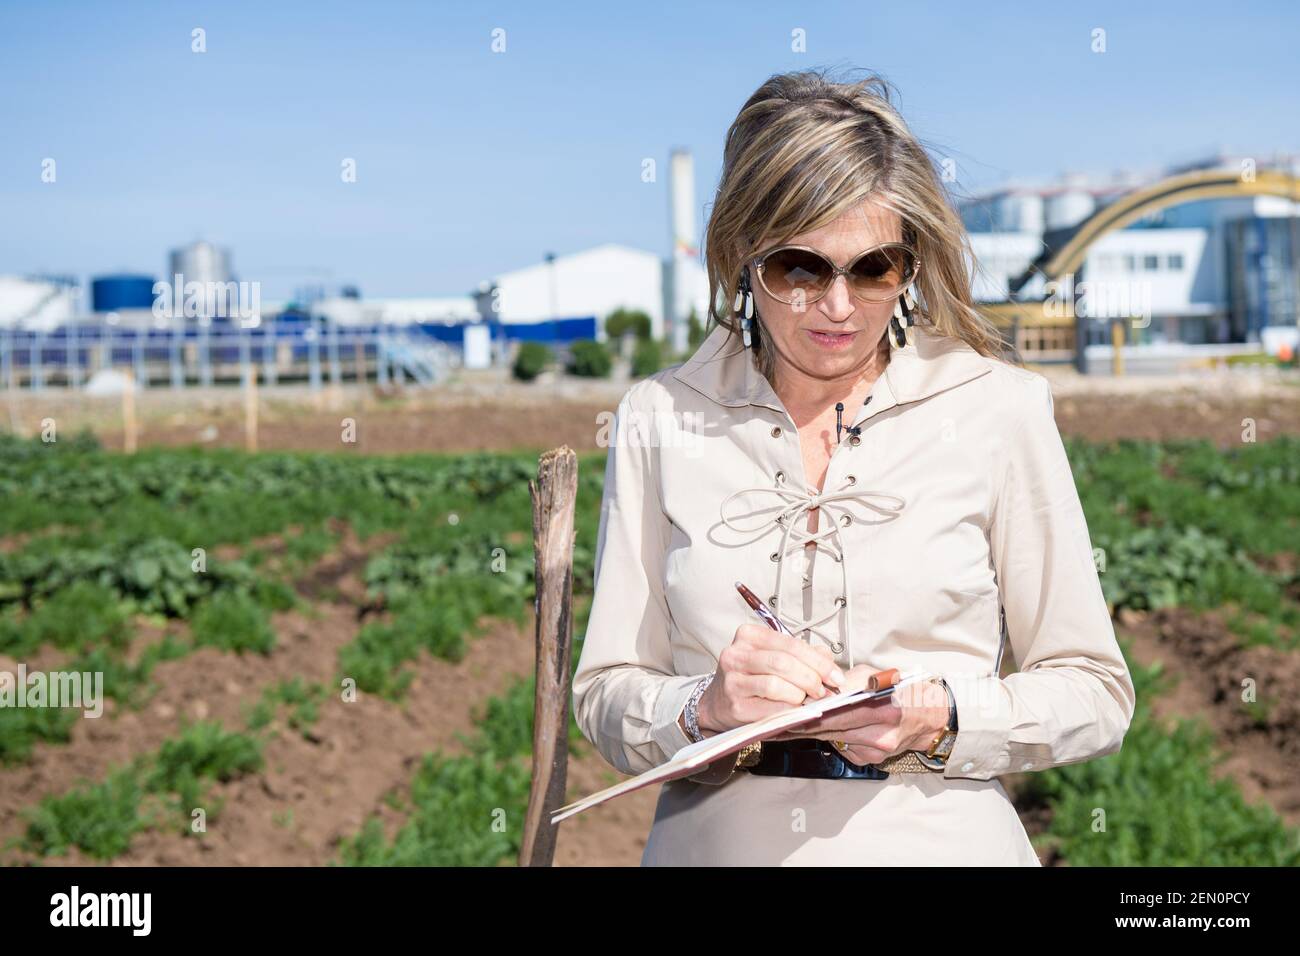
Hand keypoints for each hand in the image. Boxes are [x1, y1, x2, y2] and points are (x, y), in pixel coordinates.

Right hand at [696, 625, 847, 734]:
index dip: (819, 661)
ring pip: (776, 684)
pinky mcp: (735, 705)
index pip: (791, 644)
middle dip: (812, 678)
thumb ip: (801, 655)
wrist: (717, 702)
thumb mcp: (772, 657)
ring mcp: (732, 680)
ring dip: (800, 695)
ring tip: (809, 700)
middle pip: (784, 663)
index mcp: (748, 635)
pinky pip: (769, 707)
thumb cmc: (750, 677)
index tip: (836, 676)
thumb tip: (829, 661)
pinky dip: (790, 710)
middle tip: (825, 690)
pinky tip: (798, 711)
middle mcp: (736, 654)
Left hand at [767, 668, 949, 765]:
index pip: (834, 714)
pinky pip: (844, 748)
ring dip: (811, 732)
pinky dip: (832, 738)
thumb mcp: (878, 675)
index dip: (807, 714)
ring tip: (787, 724)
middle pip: (829, 730)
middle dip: (801, 725)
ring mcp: (876, 751)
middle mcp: (878, 734)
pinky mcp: (873, 760)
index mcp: (881, 708)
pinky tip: (820, 730)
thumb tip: (820, 686)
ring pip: (833, 740)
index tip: (784, 712)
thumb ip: (848, 680)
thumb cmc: (903, 690)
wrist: (931, 717)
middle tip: (775, 720)